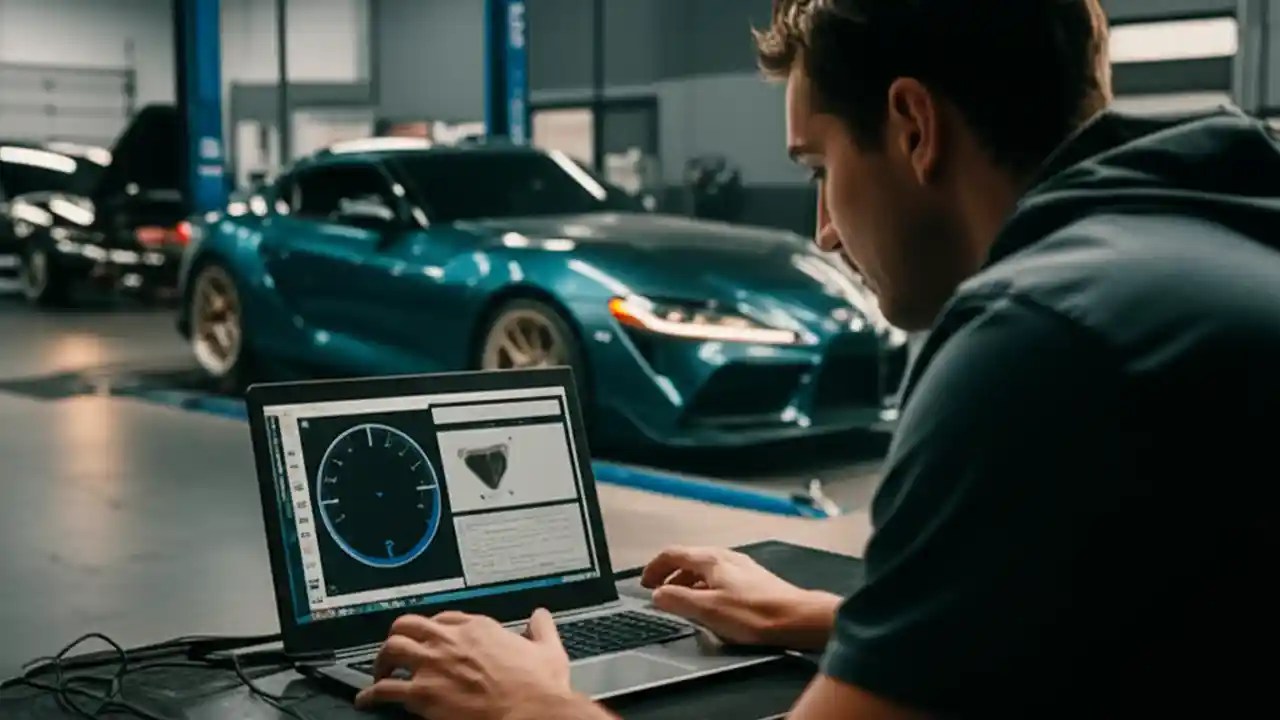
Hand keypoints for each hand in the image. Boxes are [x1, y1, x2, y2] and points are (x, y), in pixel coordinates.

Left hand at [355, 608, 580, 719]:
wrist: (530, 712)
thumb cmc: (537, 688)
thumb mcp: (548, 650)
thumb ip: (542, 629)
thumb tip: (541, 616)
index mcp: (478, 628)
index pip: (445, 618)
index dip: (436, 629)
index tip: (433, 639)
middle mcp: (450, 640)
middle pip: (409, 624)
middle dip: (400, 635)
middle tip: (398, 650)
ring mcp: (433, 665)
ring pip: (392, 648)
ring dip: (382, 660)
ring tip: (380, 671)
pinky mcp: (422, 694)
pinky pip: (385, 689)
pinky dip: (371, 693)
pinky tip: (367, 699)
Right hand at [641, 546, 841, 650]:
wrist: (797, 618)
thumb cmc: (756, 613)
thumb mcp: (708, 609)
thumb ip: (678, 600)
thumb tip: (657, 594)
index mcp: (711, 560)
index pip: (673, 554)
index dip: (654, 567)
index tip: (644, 582)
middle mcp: (726, 558)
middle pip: (689, 559)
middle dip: (669, 574)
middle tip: (658, 591)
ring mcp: (741, 567)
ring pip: (704, 568)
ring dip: (686, 581)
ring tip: (680, 599)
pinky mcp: (753, 580)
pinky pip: (719, 577)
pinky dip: (704, 586)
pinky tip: (709, 603)